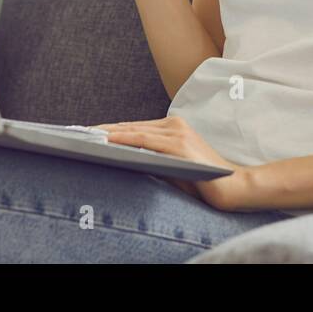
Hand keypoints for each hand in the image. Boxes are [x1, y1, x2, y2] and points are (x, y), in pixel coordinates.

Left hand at [90, 115, 251, 211]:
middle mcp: (175, 125)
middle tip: (80, 132)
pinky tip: (108, 141)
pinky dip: (124, 138)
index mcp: (174, 127)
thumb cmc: (203, 181)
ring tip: (87, 136)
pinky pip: (144, 140)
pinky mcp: (178, 145)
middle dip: (105, 130)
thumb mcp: (173, 166)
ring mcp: (176, 134)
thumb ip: (152, 159)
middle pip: (131, 126)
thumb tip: (124, 159)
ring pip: (134, 131)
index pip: (135, 127)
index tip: (89, 133)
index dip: (112, 130)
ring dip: (109, 133)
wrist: (232, 186)